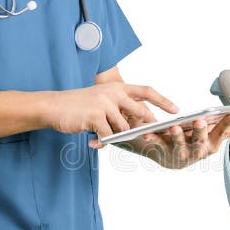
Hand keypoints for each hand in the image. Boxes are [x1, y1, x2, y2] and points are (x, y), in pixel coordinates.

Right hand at [44, 83, 177, 147]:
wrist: (52, 106)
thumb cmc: (78, 106)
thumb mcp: (101, 100)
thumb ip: (119, 108)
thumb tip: (139, 123)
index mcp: (117, 87)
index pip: (146, 91)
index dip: (163, 100)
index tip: (176, 110)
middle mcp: (113, 93)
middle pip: (140, 112)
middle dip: (146, 127)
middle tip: (152, 138)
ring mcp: (104, 104)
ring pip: (123, 127)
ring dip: (115, 136)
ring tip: (101, 136)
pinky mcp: (96, 117)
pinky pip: (108, 136)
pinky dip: (102, 142)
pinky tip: (93, 141)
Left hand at [135, 112, 229, 168]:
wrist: (169, 156)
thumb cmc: (196, 141)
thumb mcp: (215, 134)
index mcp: (212, 146)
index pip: (222, 133)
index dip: (228, 124)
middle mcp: (197, 152)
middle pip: (201, 142)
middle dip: (201, 132)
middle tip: (200, 121)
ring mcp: (180, 155)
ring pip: (180, 146)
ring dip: (177, 137)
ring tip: (174, 127)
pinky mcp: (164, 154)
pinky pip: (157, 146)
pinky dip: (152, 139)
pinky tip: (147, 133)